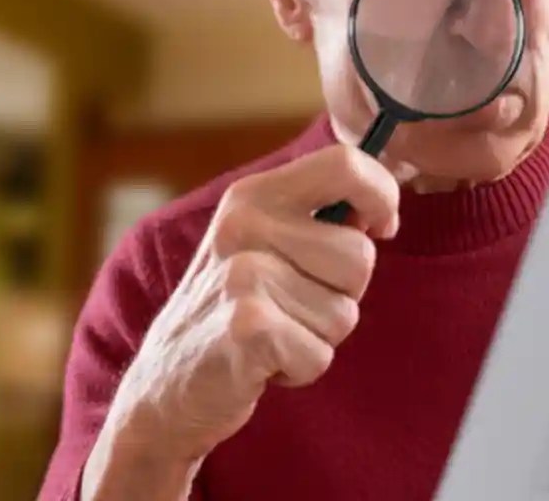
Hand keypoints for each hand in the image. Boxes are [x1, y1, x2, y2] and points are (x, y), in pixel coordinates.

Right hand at [82, 145, 399, 498]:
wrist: (165, 384)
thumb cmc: (235, 309)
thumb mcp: (266, 244)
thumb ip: (319, 219)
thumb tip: (381, 210)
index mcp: (253, 194)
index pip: (346, 164)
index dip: (382, 195)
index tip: (381, 227)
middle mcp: (244, 225)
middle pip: (360, 255)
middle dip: (343, 294)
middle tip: (293, 306)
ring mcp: (241, 275)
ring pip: (345, 313)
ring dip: (320, 336)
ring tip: (275, 332)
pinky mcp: (246, 328)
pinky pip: (321, 355)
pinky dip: (301, 370)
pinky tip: (262, 363)